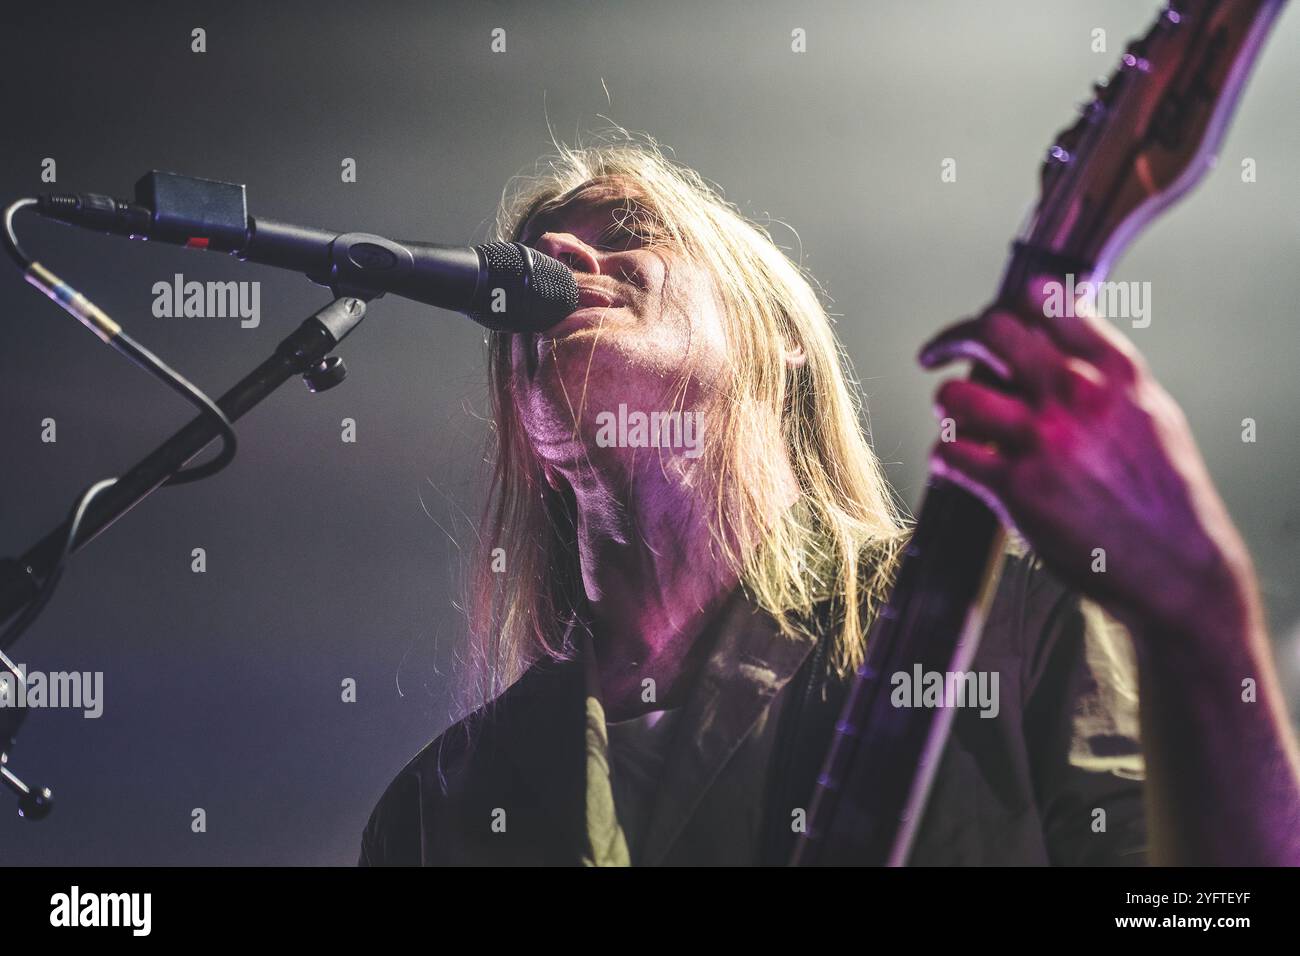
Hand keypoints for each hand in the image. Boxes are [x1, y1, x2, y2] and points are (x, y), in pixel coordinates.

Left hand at [918, 276, 1253, 643]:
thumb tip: (1057, 340)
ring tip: (955, 419)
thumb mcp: (1150, 412)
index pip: (1046, 301)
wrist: (1177, 567)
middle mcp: (1077, 394)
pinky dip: (943, 456)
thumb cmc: (1164, 493)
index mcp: (1115, 370)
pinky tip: (954, 463)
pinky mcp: (1016, 488)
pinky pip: (949, 453)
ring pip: (954, 393)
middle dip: (954, 339)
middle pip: (990, 332)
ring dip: (946, 404)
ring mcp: (1044, 439)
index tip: (991, 322)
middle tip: (936, 354)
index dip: (1008, 307)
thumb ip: (1105, 373)